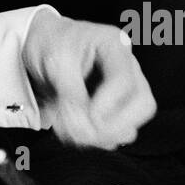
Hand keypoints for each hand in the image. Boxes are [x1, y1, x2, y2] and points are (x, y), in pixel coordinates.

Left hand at [23, 11, 155, 148]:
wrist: (41, 48)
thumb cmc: (51, 44)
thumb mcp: (54, 59)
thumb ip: (69, 90)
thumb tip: (84, 121)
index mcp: (114, 45)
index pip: (124, 80)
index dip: (106, 103)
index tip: (83, 113)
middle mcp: (127, 68)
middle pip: (143, 105)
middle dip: (113, 125)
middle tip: (83, 130)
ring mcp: (124, 92)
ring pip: (131, 126)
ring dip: (99, 136)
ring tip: (67, 128)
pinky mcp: (115, 112)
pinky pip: (114, 136)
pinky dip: (93, 140)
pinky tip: (69, 128)